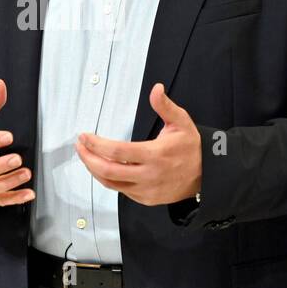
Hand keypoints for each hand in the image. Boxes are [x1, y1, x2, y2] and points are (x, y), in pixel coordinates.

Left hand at [74, 83, 201, 206]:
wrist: (207, 175)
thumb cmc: (192, 147)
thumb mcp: (181, 123)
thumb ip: (165, 106)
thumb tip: (156, 88)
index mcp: (154, 155)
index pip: (116, 151)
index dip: (96, 144)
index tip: (84, 136)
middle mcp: (148, 175)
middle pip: (108, 170)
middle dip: (88, 158)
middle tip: (79, 147)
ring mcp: (146, 190)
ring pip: (111, 183)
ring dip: (94, 170)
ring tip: (86, 157)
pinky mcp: (146, 199)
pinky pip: (121, 190)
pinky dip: (109, 179)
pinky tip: (103, 168)